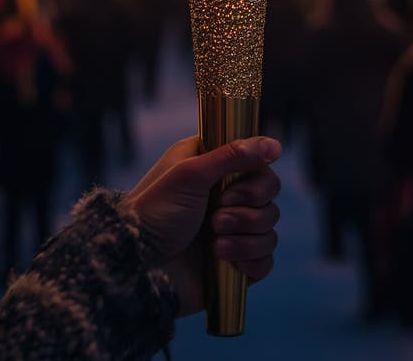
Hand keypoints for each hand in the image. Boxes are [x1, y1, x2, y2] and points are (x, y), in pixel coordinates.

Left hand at [119, 135, 281, 315]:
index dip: (254, 179)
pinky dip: (252, 261)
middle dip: (247, 211)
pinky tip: (226, 261)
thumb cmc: (155, 213)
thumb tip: (275, 144)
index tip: (227, 190)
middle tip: (216, 218)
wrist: (137, 268)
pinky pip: (265, 260)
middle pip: (270, 197)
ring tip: (214, 244)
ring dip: (245, 237)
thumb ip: (233, 155)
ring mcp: (231, 230)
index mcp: (214, 167)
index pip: (259, 165)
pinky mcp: (234, 263)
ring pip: (269, 228)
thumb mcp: (191, 174)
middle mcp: (225, 196)